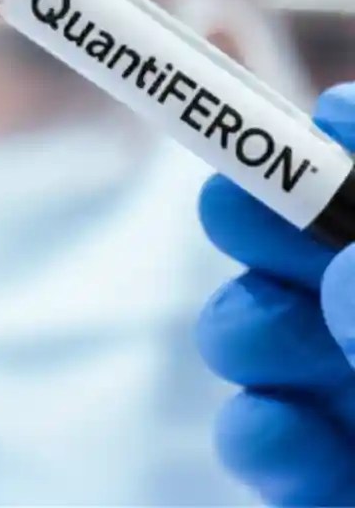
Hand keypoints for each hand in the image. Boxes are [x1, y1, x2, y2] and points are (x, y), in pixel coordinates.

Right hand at [196, 83, 354, 504]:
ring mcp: (352, 400)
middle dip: (268, 218)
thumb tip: (339, 269)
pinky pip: (260, 435)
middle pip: (307, 238)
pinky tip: (280, 434)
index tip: (328, 114)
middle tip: (243, 206)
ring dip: (250, 326)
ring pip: (262, 328)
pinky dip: (257, 432)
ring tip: (276, 347)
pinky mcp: (318, 478)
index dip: (351, 142)